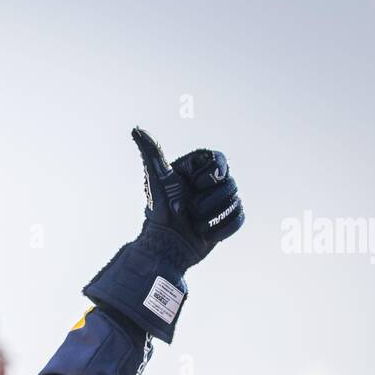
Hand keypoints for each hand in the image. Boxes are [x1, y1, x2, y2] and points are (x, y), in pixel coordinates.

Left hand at [132, 127, 243, 266]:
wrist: (165, 245)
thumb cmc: (159, 210)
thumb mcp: (156, 178)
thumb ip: (151, 153)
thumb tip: (136, 129)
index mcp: (197, 169)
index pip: (220, 160)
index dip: (210, 175)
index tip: (195, 185)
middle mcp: (210, 183)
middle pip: (230, 183)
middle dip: (208, 201)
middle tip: (189, 210)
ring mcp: (219, 201)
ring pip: (235, 201)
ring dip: (212, 217)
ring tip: (194, 224)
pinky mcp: (226, 220)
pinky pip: (239, 219)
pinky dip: (222, 229)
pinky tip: (204, 234)